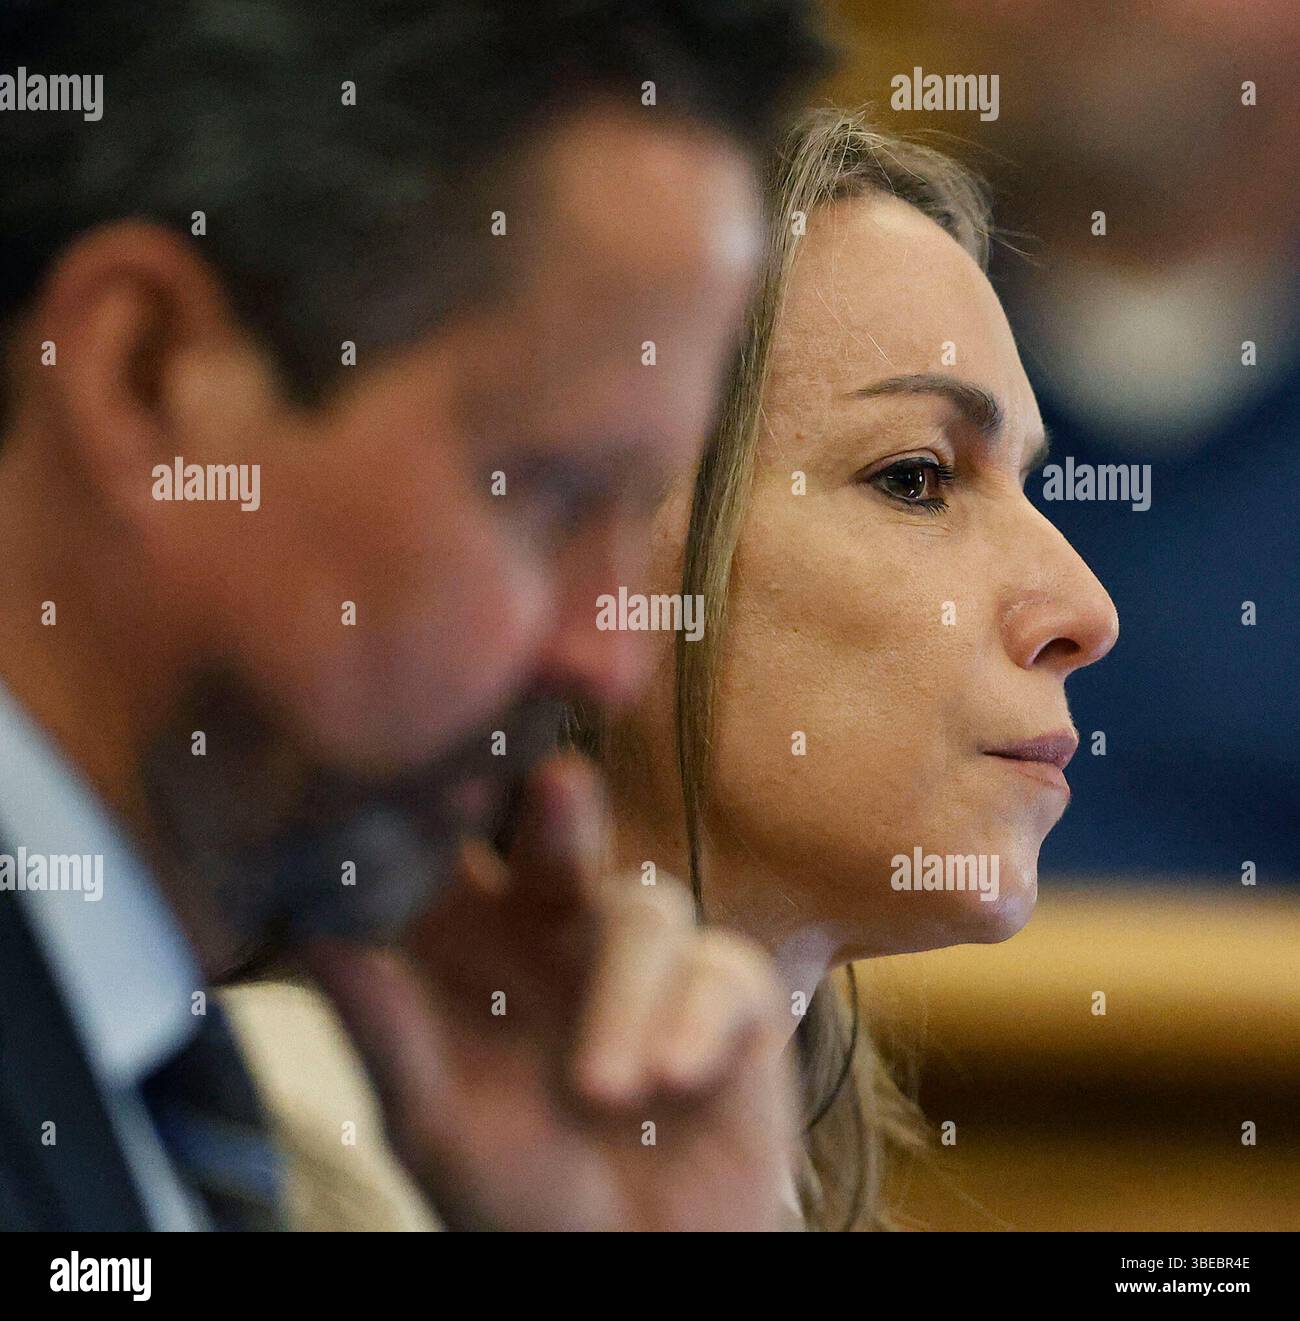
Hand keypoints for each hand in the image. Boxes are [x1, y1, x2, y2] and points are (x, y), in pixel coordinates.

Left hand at [306, 752, 798, 1230]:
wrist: (626, 1269)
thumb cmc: (515, 1191)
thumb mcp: (432, 1120)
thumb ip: (386, 1029)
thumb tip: (317, 936)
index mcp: (479, 940)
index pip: (464, 849)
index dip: (452, 811)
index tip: (434, 787)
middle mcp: (563, 927)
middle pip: (564, 836)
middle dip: (563, 814)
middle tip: (557, 789)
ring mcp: (648, 957)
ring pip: (646, 910)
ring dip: (626, 996)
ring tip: (605, 1091)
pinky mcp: (728, 996)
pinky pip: (723, 974)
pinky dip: (697, 1021)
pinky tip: (673, 1077)